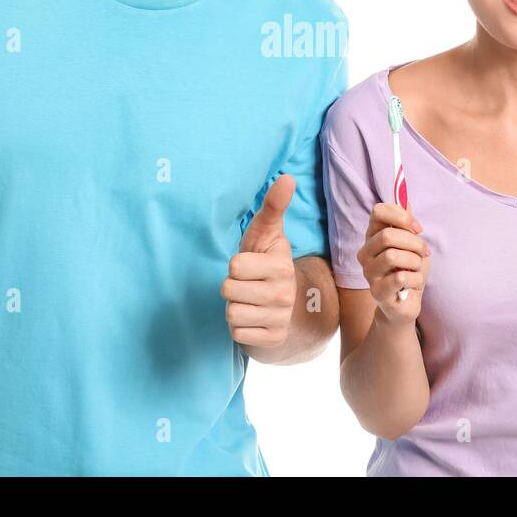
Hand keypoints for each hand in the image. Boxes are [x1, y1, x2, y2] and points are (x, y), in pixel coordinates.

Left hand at [222, 174, 297, 347]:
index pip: (234, 267)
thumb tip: (287, 177)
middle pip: (228, 290)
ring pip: (231, 314)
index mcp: (281, 266)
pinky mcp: (273, 339)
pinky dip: (240, 327)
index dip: (235, 266)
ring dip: (235, 308)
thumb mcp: (267, 234)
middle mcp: (284, 294)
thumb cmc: (267, 263)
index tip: (249, 266)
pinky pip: (237, 333)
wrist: (288, 307)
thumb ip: (274, 206)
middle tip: (247, 285)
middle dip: (232, 288)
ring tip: (249, 301)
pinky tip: (253, 318)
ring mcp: (280, 319)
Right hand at [358, 202, 429, 326]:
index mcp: (372, 236)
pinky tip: (412, 284)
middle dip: (414, 243)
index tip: (417, 228)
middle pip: (388, 235)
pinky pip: (401, 277)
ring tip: (416, 269)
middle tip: (424, 253)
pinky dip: (415, 279)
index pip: (378, 211)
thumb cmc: (408, 270)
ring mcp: (368, 273)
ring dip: (415, 262)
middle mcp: (365, 252)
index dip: (401, 216)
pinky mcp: (377, 291)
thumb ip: (406, 222)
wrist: (405, 304)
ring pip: (394, 256)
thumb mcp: (411, 243)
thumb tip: (405, 196)